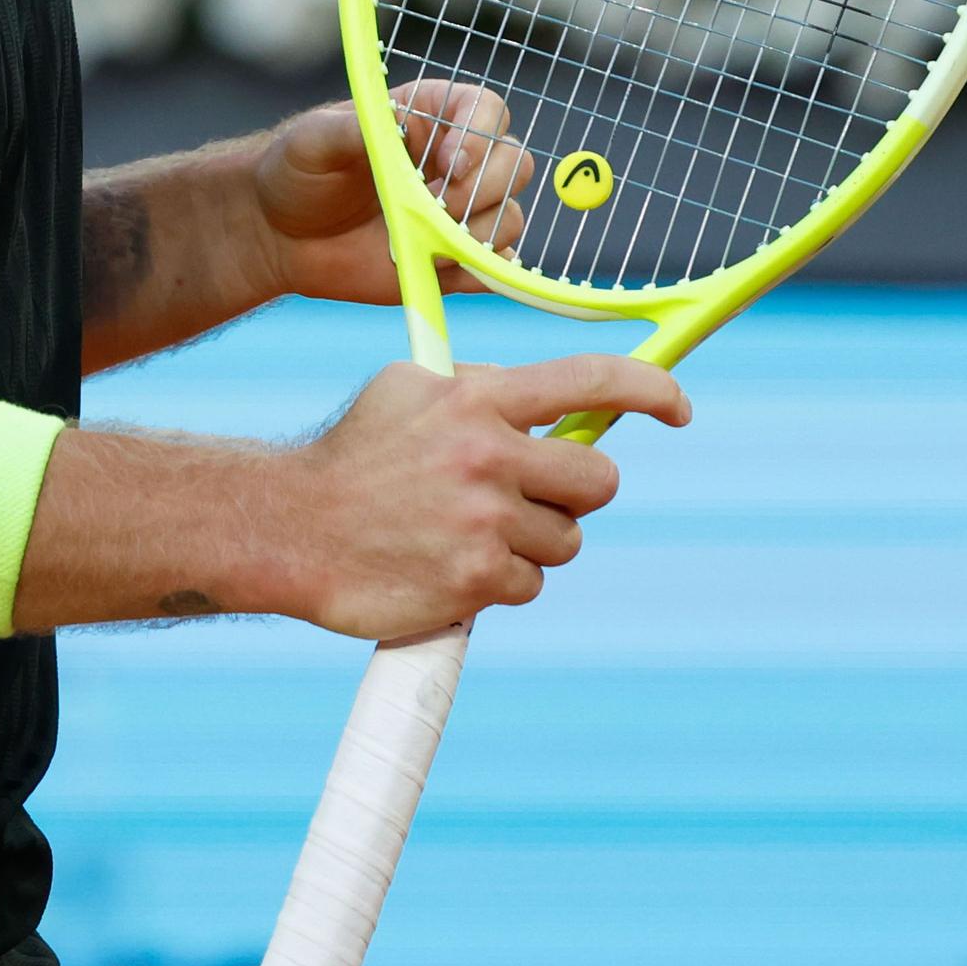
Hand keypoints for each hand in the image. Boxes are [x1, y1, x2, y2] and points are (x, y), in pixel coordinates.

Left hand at [247, 80, 537, 307]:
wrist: (279, 234)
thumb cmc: (296, 171)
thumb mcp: (312, 140)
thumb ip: (351, 129)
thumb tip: (394, 124)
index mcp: (431, 116)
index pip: (487, 111)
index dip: (481, 135)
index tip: (450, 162)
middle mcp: (457, 163)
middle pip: (515, 165)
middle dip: (482, 190)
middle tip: (432, 207)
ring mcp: (459, 214)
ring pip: (509, 219)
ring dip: (475, 235)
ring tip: (416, 240)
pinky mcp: (453, 262)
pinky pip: (493, 270)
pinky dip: (476, 273)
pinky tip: (432, 268)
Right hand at [276, 356, 690, 640]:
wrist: (288, 528)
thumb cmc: (352, 457)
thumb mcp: (409, 389)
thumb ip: (481, 386)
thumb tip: (552, 400)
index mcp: (478, 396)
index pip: (591, 380)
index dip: (651, 390)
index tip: (678, 407)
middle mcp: (488, 454)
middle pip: (598, 479)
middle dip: (574, 492)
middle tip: (529, 497)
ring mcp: (484, 520)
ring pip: (565, 539)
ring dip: (531, 543)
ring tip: (468, 534)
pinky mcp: (476, 579)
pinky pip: (530, 584)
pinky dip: (500, 583)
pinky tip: (451, 567)